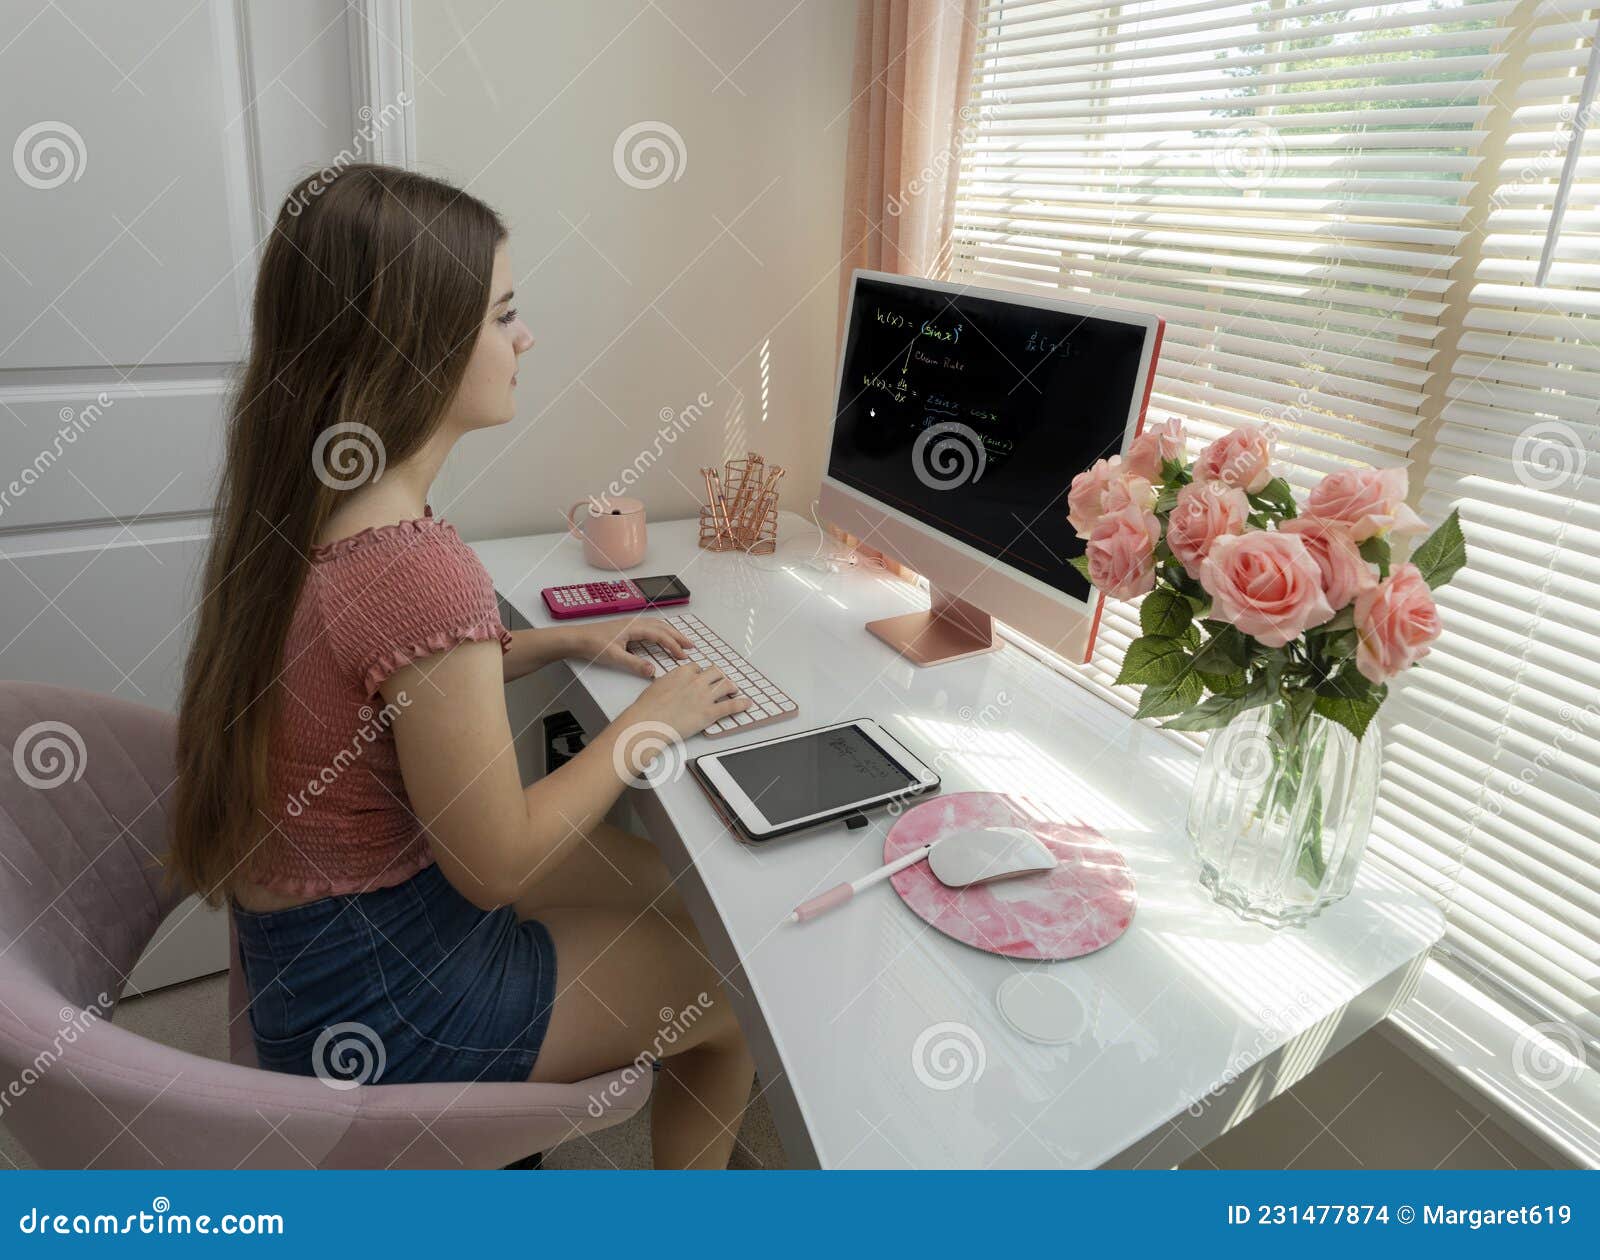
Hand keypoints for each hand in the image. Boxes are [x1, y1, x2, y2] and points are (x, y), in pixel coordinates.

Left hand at [566, 616, 691, 679]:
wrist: (576, 638)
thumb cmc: (593, 644)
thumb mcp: (614, 657)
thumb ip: (635, 664)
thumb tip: (653, 671)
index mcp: (634, 627)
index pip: (660, 636)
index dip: (673, 645)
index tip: (683, 656)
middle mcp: (635, 623)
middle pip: (662, 627)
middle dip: (678, 636)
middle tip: (691, 646)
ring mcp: (631, 624)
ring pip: (657, 626)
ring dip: (670, 633)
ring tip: (680, 640)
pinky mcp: (626, 628)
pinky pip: (650, 627)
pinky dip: (660, 631)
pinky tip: (660, 637)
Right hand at [622, 661, 749, 740]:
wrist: (648, 722)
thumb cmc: (647, 708)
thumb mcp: (656, 687)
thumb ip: (668, 683)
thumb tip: (669, 686)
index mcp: (682, 673)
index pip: (697, 667)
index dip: (700, 672)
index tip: (701, 677)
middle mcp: (696, 681)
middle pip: (715, 672)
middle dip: (718, 676)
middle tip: (720, 681)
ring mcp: (705, 696)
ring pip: (726, 684)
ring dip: (731, 686)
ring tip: (733, 689)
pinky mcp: (710, 712)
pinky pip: (731, 706)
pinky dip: (741, 704)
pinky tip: (746, 703)